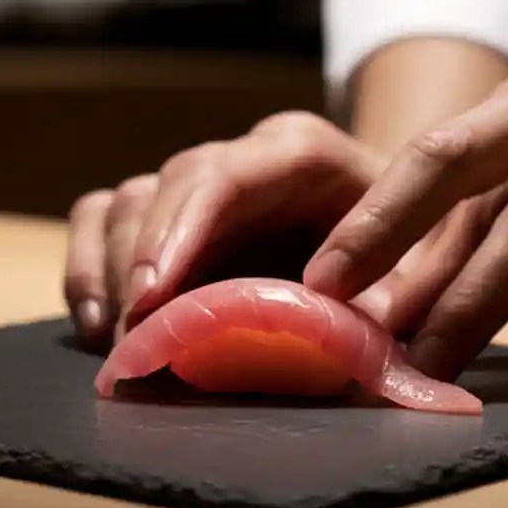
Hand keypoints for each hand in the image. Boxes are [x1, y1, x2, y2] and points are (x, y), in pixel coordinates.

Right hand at [63, 112, 382, 346]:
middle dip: (140, 264)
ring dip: (109, 273)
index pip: (224, 175)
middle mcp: (241, 159)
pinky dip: (88, 268)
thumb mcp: (420, 270)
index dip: (179, 230)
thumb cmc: (412, 245)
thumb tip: (346, 353)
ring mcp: (198, 186)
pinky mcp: (167, 216)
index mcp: (302, 153)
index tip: (152, 294)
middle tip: (136, 339)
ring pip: (124, 203)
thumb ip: (387, 306)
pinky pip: (101, 219)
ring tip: (117, 341)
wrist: (405, 221)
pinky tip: (99, 327)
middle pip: (165, 188)